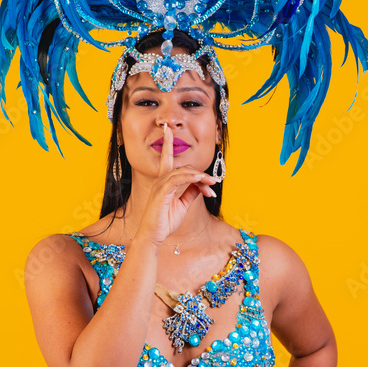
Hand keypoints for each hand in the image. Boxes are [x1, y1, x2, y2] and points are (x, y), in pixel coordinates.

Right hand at [135, 123, 220, 244]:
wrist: (153, 236)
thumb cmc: (164, 221)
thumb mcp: (182, 205)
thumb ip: (191, 193)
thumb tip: (201, 185)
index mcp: (164, 182)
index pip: (167, 158)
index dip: (167, 143)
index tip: (168, 130)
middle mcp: (161, 180)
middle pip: (184, 167)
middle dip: (201, 175)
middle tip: (213, 184)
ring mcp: (160, 185)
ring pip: (183, 172)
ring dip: (200, 177)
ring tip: (212, 183)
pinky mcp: (161, 192)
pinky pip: (177, 180)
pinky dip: (189, 178)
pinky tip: (200, 179)